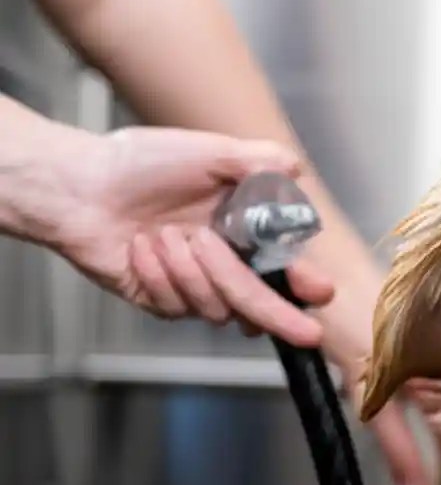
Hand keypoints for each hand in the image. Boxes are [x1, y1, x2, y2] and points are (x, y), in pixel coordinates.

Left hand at [53, 127, 331, 345]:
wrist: (77, 185)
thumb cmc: (139, 163)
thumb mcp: (207, 152)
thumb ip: (255, 161)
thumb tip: (295, 168)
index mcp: (241, 228)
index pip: (283, 263)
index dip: (304, 282)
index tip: (320, 292)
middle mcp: (222, 259)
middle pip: (259, 300)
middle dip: (282, 315)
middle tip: (307, 332)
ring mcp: (191, 282)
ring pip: (216, 306)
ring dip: (192, 272)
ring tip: (164, 235)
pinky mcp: (160, 298)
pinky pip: (175, 305)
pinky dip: (158, 274)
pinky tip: (141, 248)